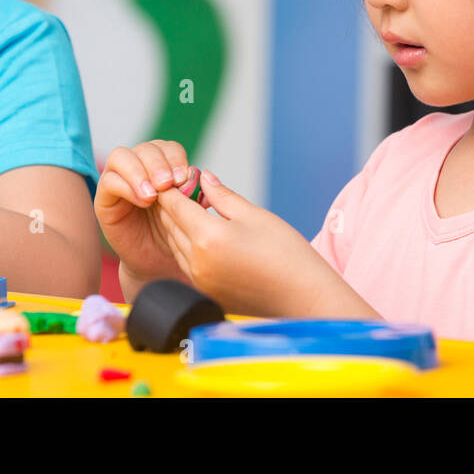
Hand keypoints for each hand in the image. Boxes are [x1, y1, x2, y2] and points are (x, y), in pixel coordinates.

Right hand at [94, 140, 193, 283]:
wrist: (158, 262)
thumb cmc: (175, 234)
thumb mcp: (189, 210)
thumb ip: (194, 190)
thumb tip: (202, 175)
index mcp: (161, 165)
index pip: (166, 147)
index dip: (175, 157)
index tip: (184, 177)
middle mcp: (138, 167)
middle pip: (144, 148)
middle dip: (158, 163)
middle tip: (168, 184)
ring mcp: (118, 180)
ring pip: (121, 156)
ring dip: (139, 172)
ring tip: (153, 195)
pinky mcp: (104, 198)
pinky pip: (109, 181)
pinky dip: (126, 187)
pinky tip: (142, 201)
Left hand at [152, 170, 368, 317]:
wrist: (303, 297)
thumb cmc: (285, 252)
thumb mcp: (254, 215)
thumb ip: (222, 196)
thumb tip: (203, 178)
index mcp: (207, 237)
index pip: (175, 206)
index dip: (170, 188)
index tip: (172, 177)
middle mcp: (196, 262)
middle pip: (170, 226)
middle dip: (170, 205)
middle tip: (176, 188)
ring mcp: (199, 281)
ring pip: (174, 245)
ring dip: (175, 226)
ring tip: (186, 209)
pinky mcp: (206, 293)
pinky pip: (185, 264)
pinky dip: (184, 246)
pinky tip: (197, 236)